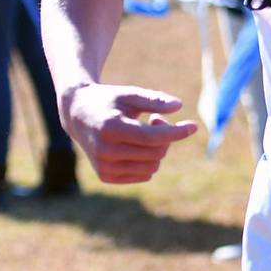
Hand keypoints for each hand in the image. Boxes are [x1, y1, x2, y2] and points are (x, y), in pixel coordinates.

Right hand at [61, 84, 193, 183]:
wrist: (77, 115)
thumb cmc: (109, 101)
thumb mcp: (130, 94)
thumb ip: (154, 99)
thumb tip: (179, 106)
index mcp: (110, 129)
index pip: (152, 137)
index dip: (176, 132)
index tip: (193, 126)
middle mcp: (105, 151)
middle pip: (156, 153)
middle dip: (166, 136)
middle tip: (156, 119)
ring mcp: (104, 167)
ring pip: (152, 166)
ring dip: (157, 149)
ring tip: (144, 131)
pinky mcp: (106, 176)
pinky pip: (144, 174)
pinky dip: (148, 161)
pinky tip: (136, 145)